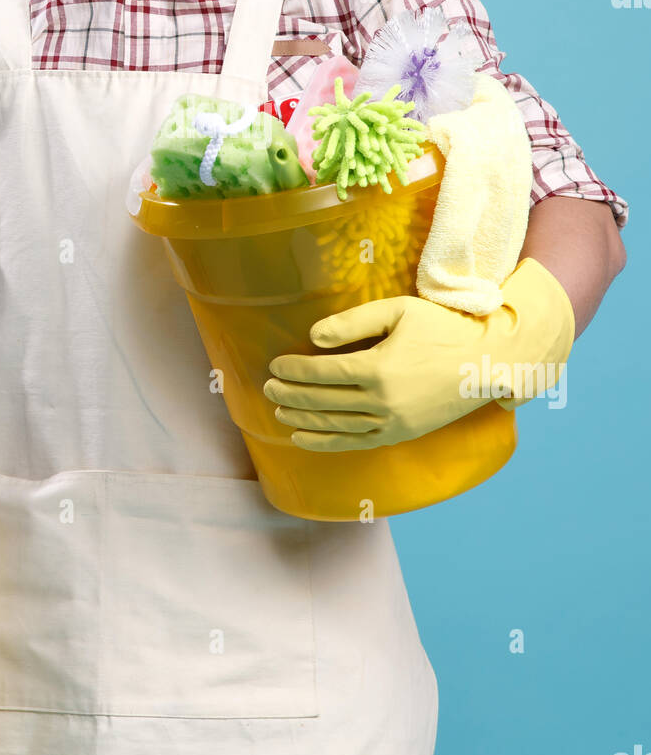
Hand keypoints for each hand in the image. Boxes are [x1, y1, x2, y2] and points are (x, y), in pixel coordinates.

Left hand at [263, 257, 574, 451]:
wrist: (487, 360)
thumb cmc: (443, 327)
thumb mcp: (398, 312)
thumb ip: (353, 322)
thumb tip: (313, 337)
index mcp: (379, 368)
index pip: (323, 372)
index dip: (295, 369)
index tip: (275, 364)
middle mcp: (383, 401)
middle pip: (324, 400)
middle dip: (291, 394)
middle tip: (268, 387)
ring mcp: (393, 422)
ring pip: (336, 425)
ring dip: (303, 419)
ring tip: (279, 410)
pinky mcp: (401, 434)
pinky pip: (355, 442)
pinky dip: (326, 442)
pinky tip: (303, 438)